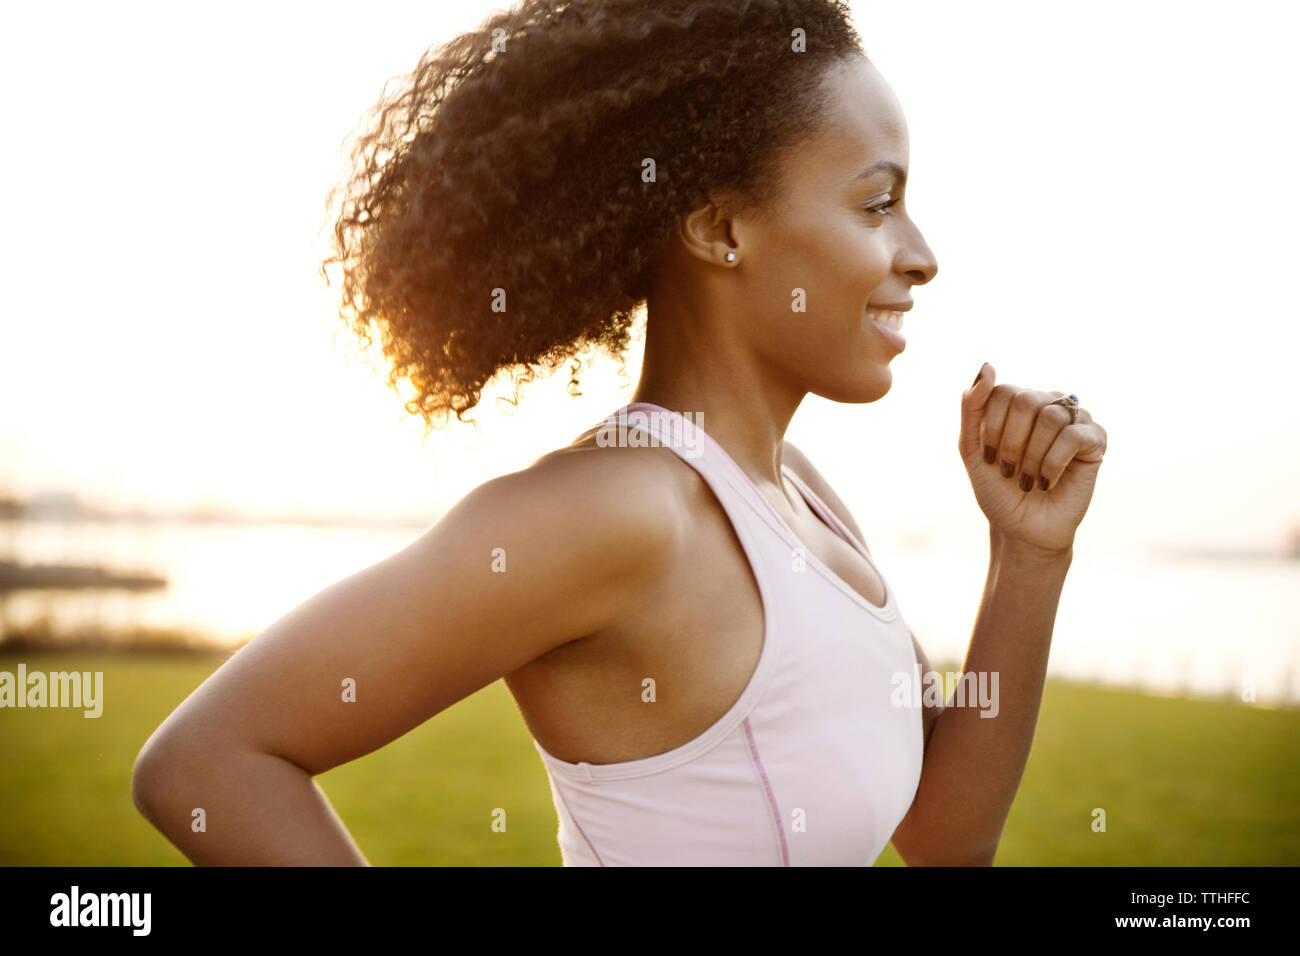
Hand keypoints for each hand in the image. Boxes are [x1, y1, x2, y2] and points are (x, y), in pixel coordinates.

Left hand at [959, 363, 1106, 554]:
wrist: (1023, 529)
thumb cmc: (998, 489)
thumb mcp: (972, 448)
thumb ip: (972, 406)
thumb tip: (987, 365)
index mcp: (1018, 401)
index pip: (1002, 392)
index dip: (992, 429)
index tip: (991, 459)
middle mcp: (1048, 403)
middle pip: (1026, 400)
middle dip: (1011, 442)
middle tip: (1010, 470)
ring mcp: (1074, 419)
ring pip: (1051, 417)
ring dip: (1032, 457)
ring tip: (1029, 479)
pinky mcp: (1096, 439)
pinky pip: (1074, 436)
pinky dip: (1053, 463)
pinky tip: (1048, 481)